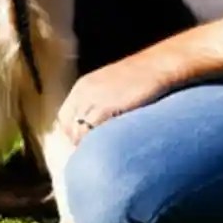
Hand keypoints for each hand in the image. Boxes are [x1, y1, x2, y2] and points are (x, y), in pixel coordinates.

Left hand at [56, 55, 176, 144]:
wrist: (158, 65)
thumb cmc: (142, 78)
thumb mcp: (113, 86)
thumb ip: (101, 101)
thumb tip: (99, 124)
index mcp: (82, 86)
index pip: (64, 117)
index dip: (72, 133)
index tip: (83, 145)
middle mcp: (83, 92)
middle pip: (69, 126)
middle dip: (77, 142)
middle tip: (91, 155)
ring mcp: (92, 98)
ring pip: (78, 131)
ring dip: (86, 145)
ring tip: (99, 157)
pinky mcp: (105, 107)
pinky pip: (91, 131)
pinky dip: (95, 142)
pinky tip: (106, 149)